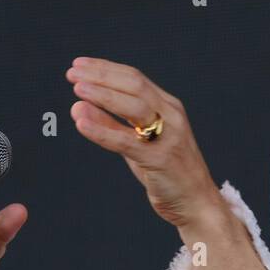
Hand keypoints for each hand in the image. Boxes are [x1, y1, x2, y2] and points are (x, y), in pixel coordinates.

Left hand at [66, 57, 222, 227]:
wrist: (197, 203)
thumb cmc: (167, 173)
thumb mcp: (136, 145)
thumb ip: (112, 126)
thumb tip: (78, 106)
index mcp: (168, 107)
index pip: (134, 78)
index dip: (105, 69)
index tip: (78, 66)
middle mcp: (171, 116)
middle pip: (134, 85)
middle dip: (101, 76)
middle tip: (72, 73)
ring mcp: (169, 137)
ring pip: (134, 106)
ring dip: (103, 96)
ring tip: (77, 90)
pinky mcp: (162, 160)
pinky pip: (127, 141)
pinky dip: (103, 131)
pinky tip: (82, 124)